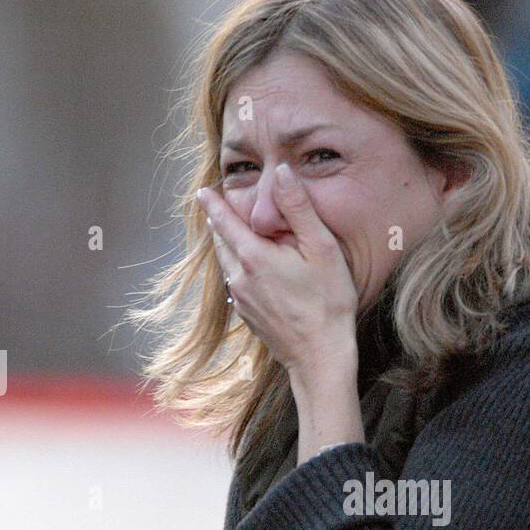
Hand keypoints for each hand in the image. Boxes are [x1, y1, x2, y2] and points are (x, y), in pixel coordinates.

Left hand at [196, 163, 357, 374]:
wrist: (320, 357)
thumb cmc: (328, 303)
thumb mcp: (322, 249)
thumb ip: (299, 208)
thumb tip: (281, 172)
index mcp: (254, 256)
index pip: (224, 220)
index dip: (213, 203)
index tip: (202, 191)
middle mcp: (239, 278)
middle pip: (222, 242)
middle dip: (219, 224)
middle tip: (216, 208)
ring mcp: (241, 300)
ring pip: (227, 265)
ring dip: (227, 247)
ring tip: (231, 235)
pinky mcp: (248, 317)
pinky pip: (236, 285)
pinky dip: (239, 271)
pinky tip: (252, 271)